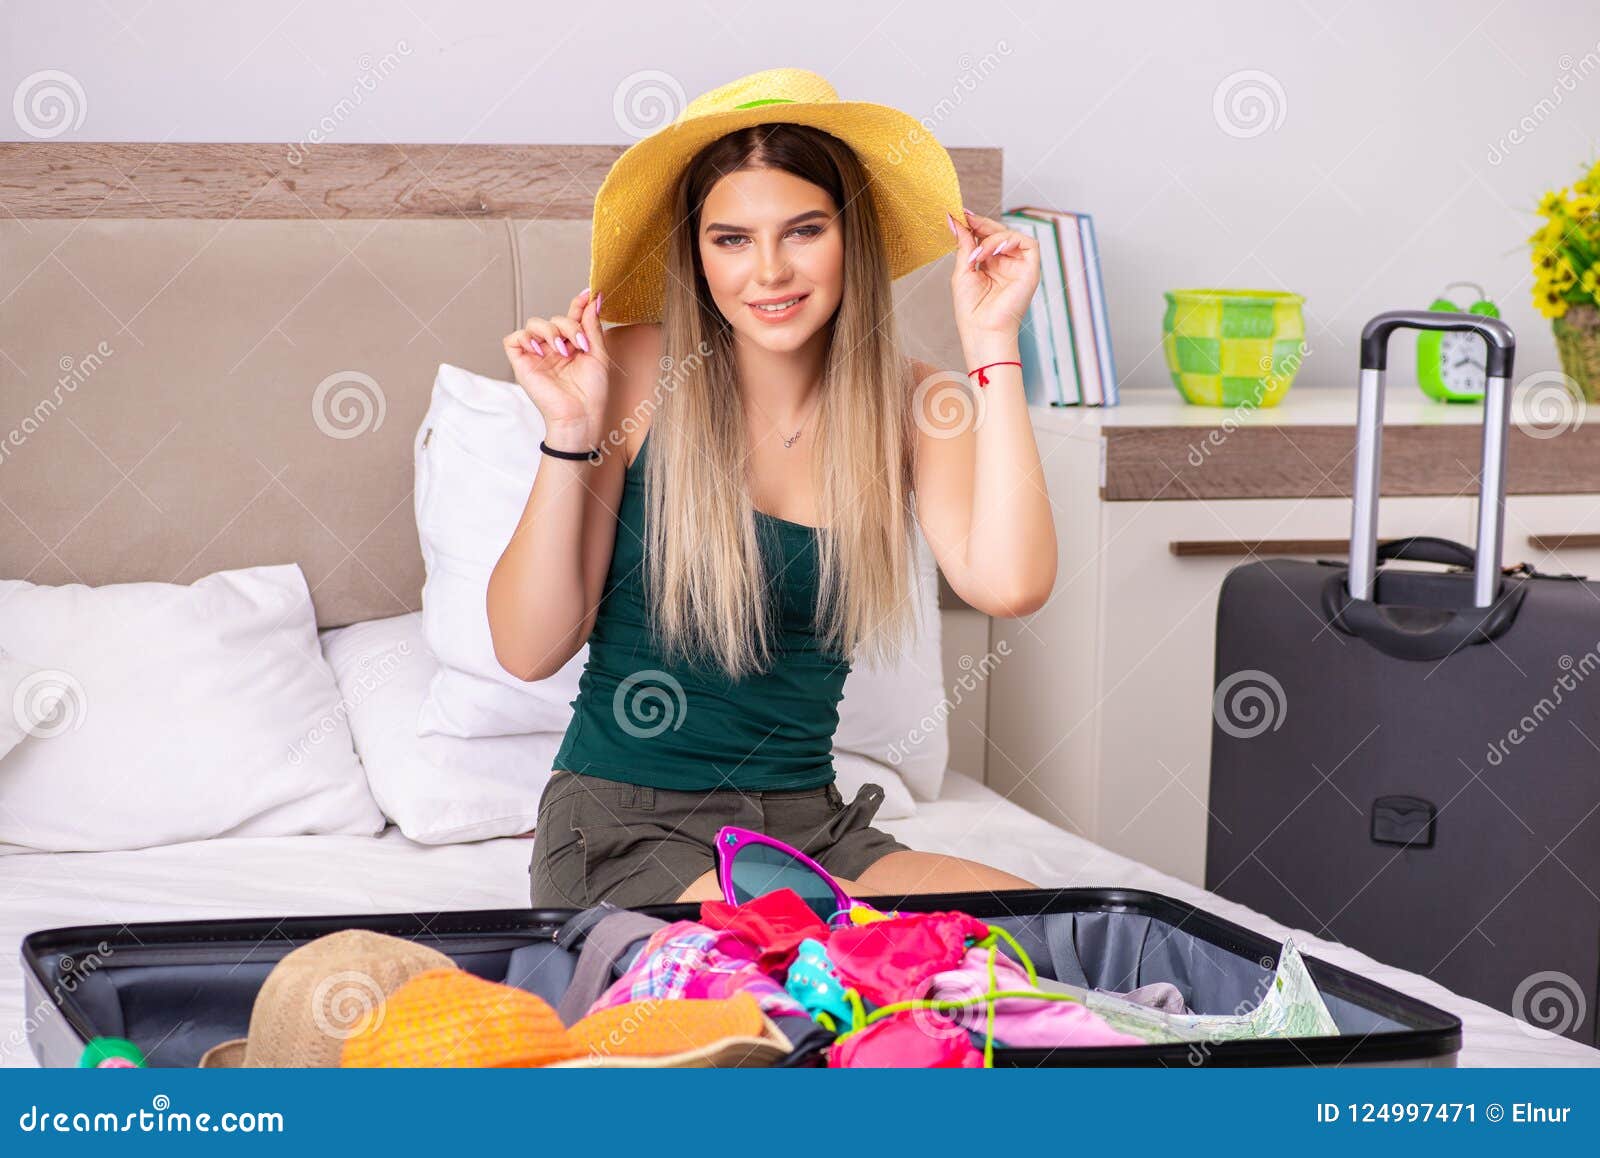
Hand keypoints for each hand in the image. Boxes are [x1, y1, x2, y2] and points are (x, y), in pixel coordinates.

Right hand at [501, 288, 609, 450]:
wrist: (580, 415)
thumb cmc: (591, 393)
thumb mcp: (598, 354)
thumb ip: (592, 326)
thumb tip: (592, 300)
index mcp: (571, 346)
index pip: (570, 317)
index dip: (577, 304)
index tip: (589, 294)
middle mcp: (553, 348)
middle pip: (554, 318)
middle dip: (569, 325)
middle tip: (580, 344)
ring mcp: (537, 355)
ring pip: (535, 324)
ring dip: (551, 331)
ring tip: (564, 351)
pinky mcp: (522, 363)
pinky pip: (513, 339)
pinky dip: (526, 338)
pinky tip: (541, 350)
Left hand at [948, 208, 1041, 341]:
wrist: (982, 331)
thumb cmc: (971, 310)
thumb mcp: (963, 271)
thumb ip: (964, 245)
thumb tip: (955, 220)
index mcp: (990, 265)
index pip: (985, 237)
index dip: (975, 224)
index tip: (960, 214)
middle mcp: (1006, 264)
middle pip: (999, 232)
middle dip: (982, 224)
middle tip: (966, 218)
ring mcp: (1019, 267)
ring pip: (1012, 236)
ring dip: (992, 237)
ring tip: (977, 253)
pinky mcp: (1031, 270)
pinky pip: (1028, 244)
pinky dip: (1010, 241)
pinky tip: (994, 249)